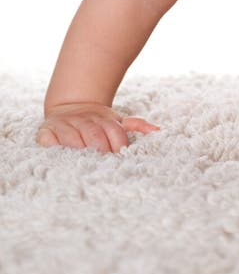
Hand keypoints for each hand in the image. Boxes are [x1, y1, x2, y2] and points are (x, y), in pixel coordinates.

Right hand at [37, 102, 159, 152]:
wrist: (70, 107)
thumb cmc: (96, 121)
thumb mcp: (115, 120)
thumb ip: (135, 125)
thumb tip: (156, 130)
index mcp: (103, 119)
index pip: (114, 133)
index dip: (119, 147)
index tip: (120, 158)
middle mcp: (84, 121)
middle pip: (95, 137)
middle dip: (100, 150)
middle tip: (104, 166)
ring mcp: (65, 125)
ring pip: (73, 139)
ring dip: (79, 150)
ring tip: (83, 163)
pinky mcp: (46, 131)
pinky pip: (48, 139)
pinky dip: (52, 146)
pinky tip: (57, 155)